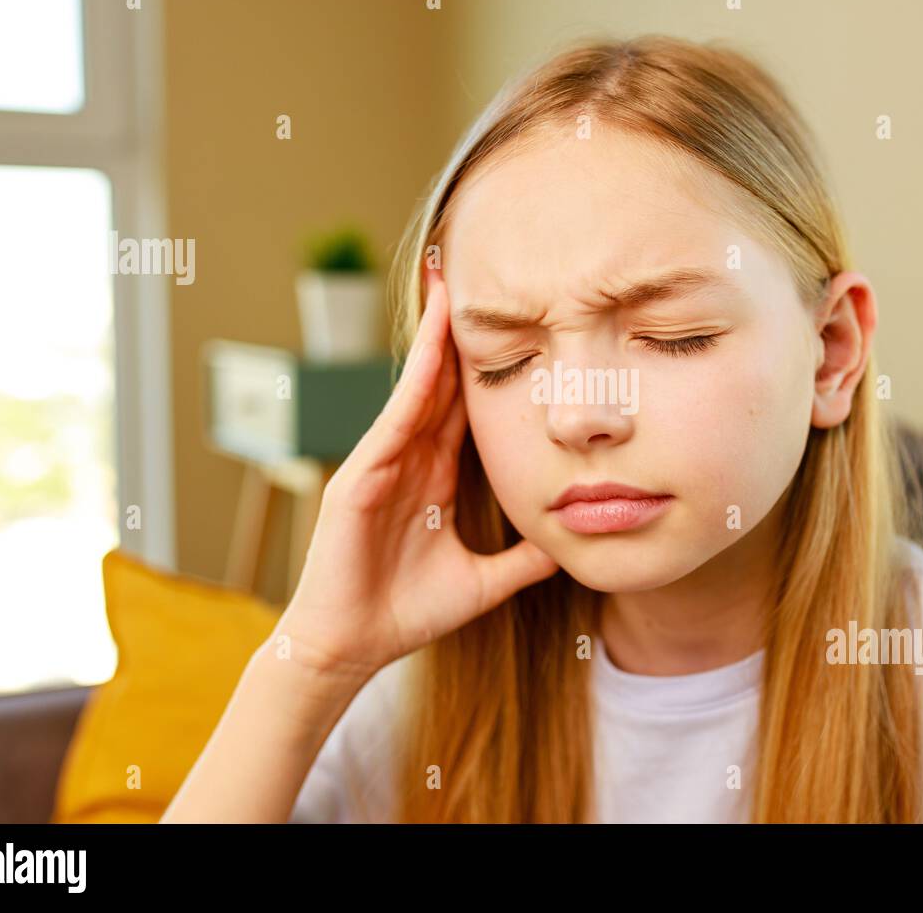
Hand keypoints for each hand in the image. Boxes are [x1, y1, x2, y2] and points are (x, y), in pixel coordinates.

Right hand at [275, 268, 559, 686]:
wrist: (352, 648)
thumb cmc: (405, 613)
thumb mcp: (482, 582)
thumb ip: (522, 561)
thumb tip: (570, 546)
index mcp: (432, 477)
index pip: (463, 408)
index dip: (486, 366)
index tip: (512, 323)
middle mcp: (407, 460)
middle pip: (439, 383)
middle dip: (456, 331)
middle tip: (473, 274)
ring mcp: (380, 463)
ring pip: (416, 389)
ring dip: (435, 338)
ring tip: (451, 285)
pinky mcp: (359, 477)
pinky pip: (394, 419)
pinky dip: (415, 382)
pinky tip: (435, 346)